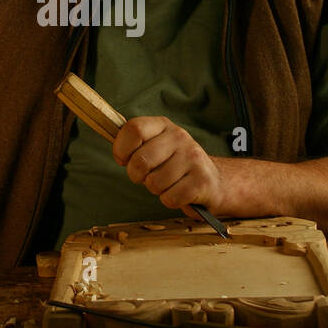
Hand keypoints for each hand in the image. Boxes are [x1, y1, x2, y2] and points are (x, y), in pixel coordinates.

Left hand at [111, 116, 225, 216]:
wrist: (214, 181)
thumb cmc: (175, 165)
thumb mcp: (157, 146)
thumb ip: (135, 143)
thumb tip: (113, 144)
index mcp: (163, 126)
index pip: (133, 129)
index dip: (121, 149)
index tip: (123, 160)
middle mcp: (179, 137)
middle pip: (140, 160)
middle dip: (136, 176)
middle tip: (145, 177)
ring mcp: (193, 158)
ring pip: (154, 183)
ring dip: (156, 189)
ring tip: (168, 183)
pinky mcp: (202, 181)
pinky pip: (170, 198)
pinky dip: (170, 200)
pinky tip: (179, 193)